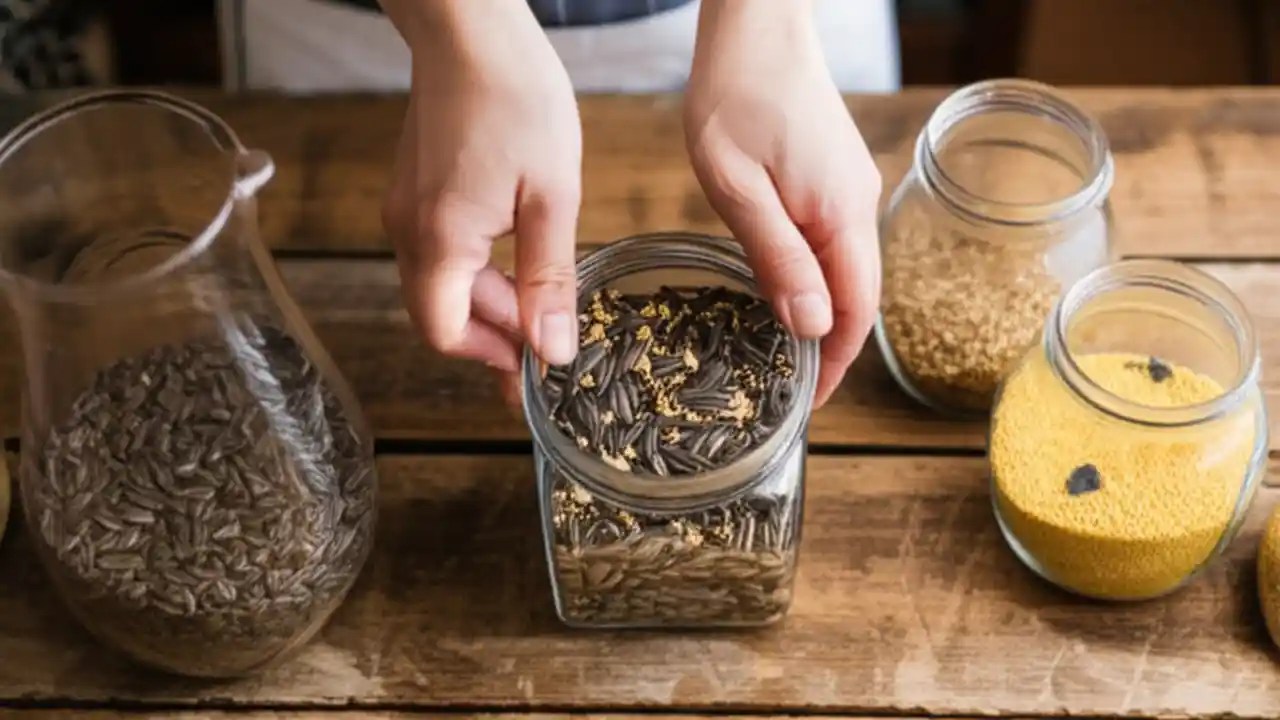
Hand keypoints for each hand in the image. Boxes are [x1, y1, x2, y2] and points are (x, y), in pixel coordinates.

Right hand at [380, 0, 582, 386]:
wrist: (471, 28)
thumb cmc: (515, 97)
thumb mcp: (552, 196)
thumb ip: (550, 279)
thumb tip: (552, 350)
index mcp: (441, 239)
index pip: (446, 332)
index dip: (490, 358)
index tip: (533, 368)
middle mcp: (409, 230)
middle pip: (442, 312)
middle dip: (495, 334)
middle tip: (548, 342)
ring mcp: (406, 209)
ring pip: (440, 284)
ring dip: (489, 302)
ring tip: (542, 300)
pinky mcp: (415, 190)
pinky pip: (439, 251)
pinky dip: (476, 270)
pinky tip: (518, 259)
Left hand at [684, 0, 881, 405]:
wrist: (757, 26)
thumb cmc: (736, 94)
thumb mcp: (738, 186)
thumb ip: (776, 257)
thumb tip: (814, 326)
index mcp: (841, 215)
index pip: (857, 311)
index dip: (838, 364)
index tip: (808, 404)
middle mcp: (859, 206)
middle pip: (859, 297)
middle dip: (831, 349)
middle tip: (787, 390)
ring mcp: (851, 189)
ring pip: (848, 272)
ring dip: (823, 316)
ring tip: (781, 356)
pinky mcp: (834, 178)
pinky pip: (834, 244)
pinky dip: (816, 280)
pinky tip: (783, 293)